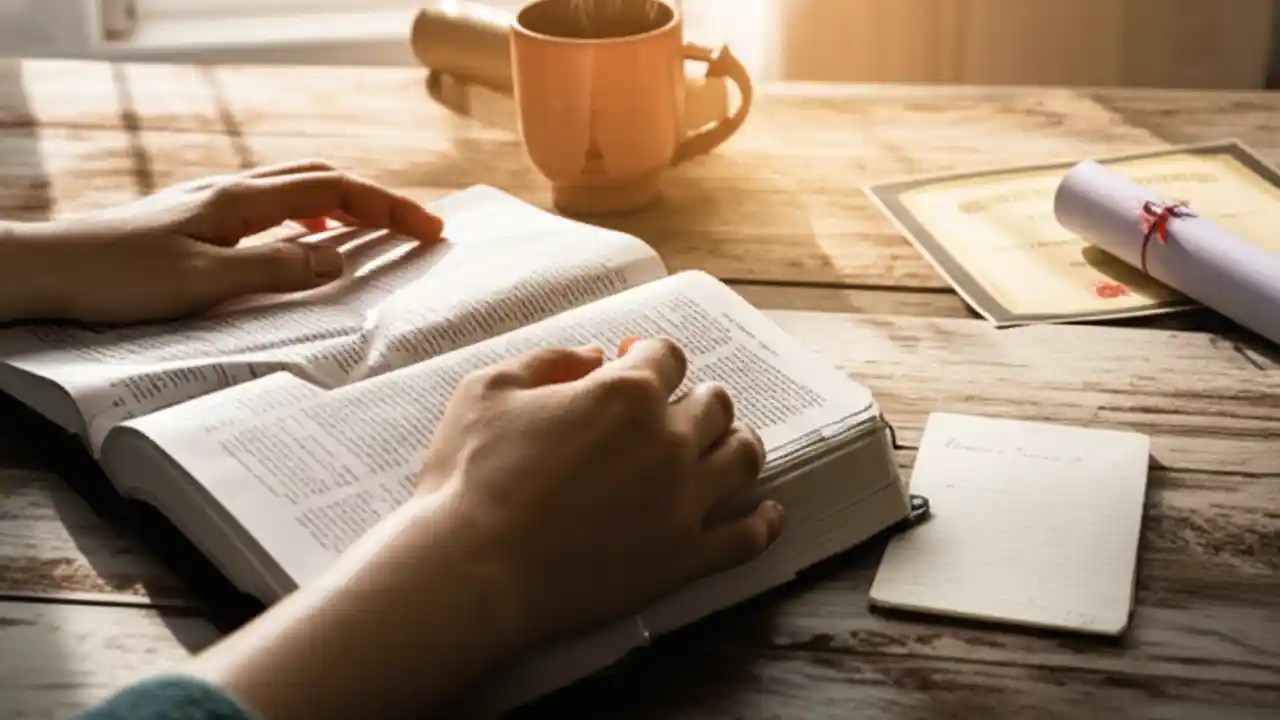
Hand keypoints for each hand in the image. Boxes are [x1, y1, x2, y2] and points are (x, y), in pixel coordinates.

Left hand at [0, 160, 442, 323]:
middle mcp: (232, 192)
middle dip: (376, 200)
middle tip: (414, 229)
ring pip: (297, 188)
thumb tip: (337, 262)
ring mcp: (214, 201)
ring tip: (375, 232)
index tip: (431, 230)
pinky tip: (306, 241)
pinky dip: (309, 216)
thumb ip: (276, 270)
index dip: (389, 208)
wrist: (50, 268)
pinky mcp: (198, 218)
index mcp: (242, 201)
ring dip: (344, 204)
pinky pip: (272, 206)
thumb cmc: (119, 277)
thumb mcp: (205, 282)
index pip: (336, 191)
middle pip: (323, 178)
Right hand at [420, 337, 782, 644]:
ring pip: (745, 457)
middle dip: (694, 400)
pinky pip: (749, 535)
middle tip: (677, 413)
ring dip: (738, 444)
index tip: (638, 366)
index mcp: (625, 392)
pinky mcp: (686, 558)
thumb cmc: (468, 480)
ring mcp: (684, 501)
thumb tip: (594, 354)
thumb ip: (549, 360)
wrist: (473, 572)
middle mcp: (668, 440)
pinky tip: (768, 513)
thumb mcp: (490, 391)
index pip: (667, 356)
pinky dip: (765, 521)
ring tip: (728, 448)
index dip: (651, 358)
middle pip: (714, 403)